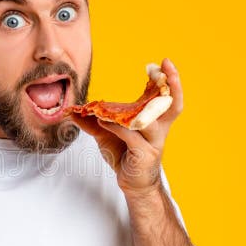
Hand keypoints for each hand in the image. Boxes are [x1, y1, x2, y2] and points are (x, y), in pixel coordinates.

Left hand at [70, 58, 183, 196]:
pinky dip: (117, 128)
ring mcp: (154, 143)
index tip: (163, 62)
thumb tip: (72, 111)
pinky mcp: (145, 155)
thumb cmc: (124, 155)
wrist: (132, 183)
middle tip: (166, 68)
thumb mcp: (106, 135)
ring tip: (110, 105)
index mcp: (154, 119)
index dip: (169, 79)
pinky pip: (132, 137)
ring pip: (148, 121)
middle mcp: (159, 129)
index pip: (167, 96)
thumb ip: (92, 121)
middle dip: (173, 85)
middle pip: (173, 105)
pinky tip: (104, 122)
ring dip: (132, 110)